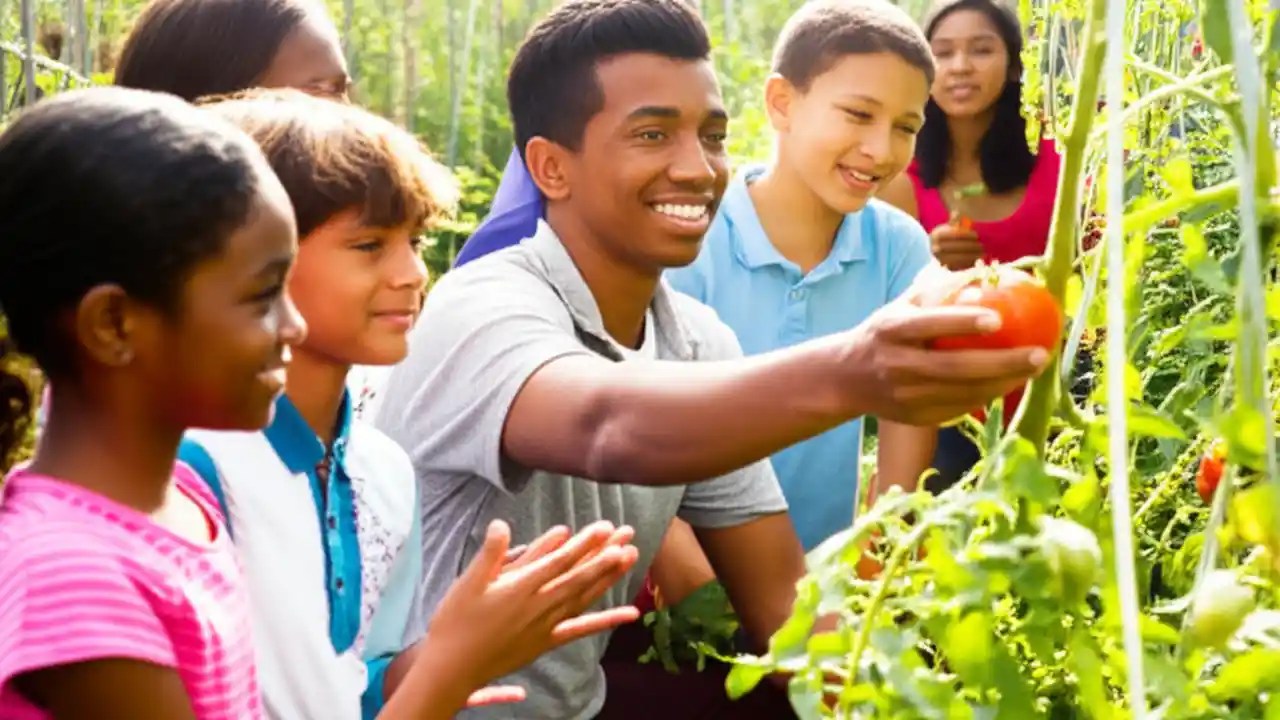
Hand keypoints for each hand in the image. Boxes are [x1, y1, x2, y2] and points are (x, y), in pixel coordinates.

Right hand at [419, 520, 639, 698]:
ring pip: (584, 596)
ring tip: (630, 557)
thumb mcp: (466, 582)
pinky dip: (606, 620)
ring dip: (608, 576)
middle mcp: (539, 605)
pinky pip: (581, 629)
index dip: (584, 544)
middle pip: (579, 576)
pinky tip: (629, 615)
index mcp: (521, 588)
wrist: (453, 667)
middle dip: (605, 554)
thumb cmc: (455, 622)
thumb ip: (490, 553)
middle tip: (628, 534)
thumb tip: (502, 524)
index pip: (560, 561)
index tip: (605, 527)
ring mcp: (546, 625)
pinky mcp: (546, 641)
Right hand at [841, 298, 1049, 425]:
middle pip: (956, 368)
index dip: (963, 323)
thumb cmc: (884, 333)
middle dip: (1003, 363)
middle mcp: (898, 364)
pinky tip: (1010, 383)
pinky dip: (988, 396)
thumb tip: (987, 271)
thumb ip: (938, 290)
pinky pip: (959, 408)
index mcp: (892, 330)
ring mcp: (906, 395)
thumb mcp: (900, 305)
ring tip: (1035, 368)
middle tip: (1040, 354)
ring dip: (1004, 382)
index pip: (930, 325)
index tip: (998, 318)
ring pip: (964, 393)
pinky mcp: (915, 417)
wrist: (845, 379)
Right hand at [930, 222, 982, 269]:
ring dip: (971, 257)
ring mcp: (939, 259)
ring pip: (957, 258)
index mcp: (936, 235)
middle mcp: (935, 248)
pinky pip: (957, 267)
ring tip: (982, 254)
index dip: (966, 235)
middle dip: (970, 247)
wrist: (934, 250)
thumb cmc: (945, 236)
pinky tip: (976, 261)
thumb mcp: (948, 227)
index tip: (976, 236)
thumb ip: (954, 221)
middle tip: (981, 246)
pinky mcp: (944, 268)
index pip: (953, 235)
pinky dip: (968, 264)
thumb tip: (957, 212)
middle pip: (955, 247)